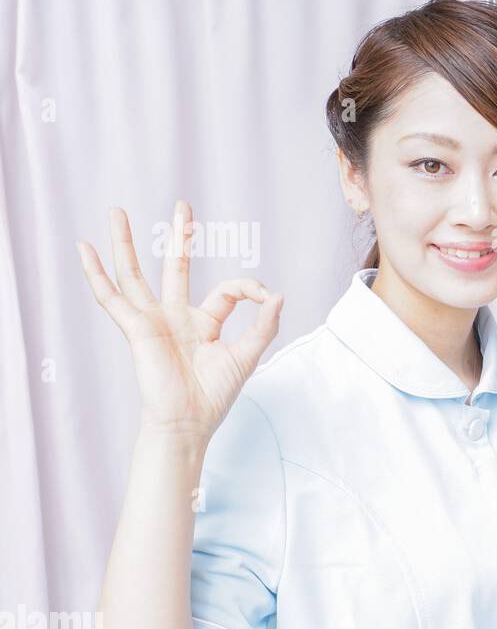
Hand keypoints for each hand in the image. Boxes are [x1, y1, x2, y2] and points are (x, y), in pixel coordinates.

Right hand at [77, 201, 283, 440]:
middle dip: (179, 237)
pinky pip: (111, 297)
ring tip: (116, 212)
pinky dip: (95, 273)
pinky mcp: (136, 328)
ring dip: (125, 244)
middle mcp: (176, 317)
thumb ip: (264, 325)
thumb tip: (279, 295)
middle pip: (175, 268)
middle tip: (182, 206)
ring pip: (134, 274)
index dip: (248, 288)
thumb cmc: (214, 396)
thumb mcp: (247, 355)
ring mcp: (153, 320)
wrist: (188, 422)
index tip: (265, 295)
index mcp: (204, 323)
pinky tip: (84, 249)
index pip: (226, 291)